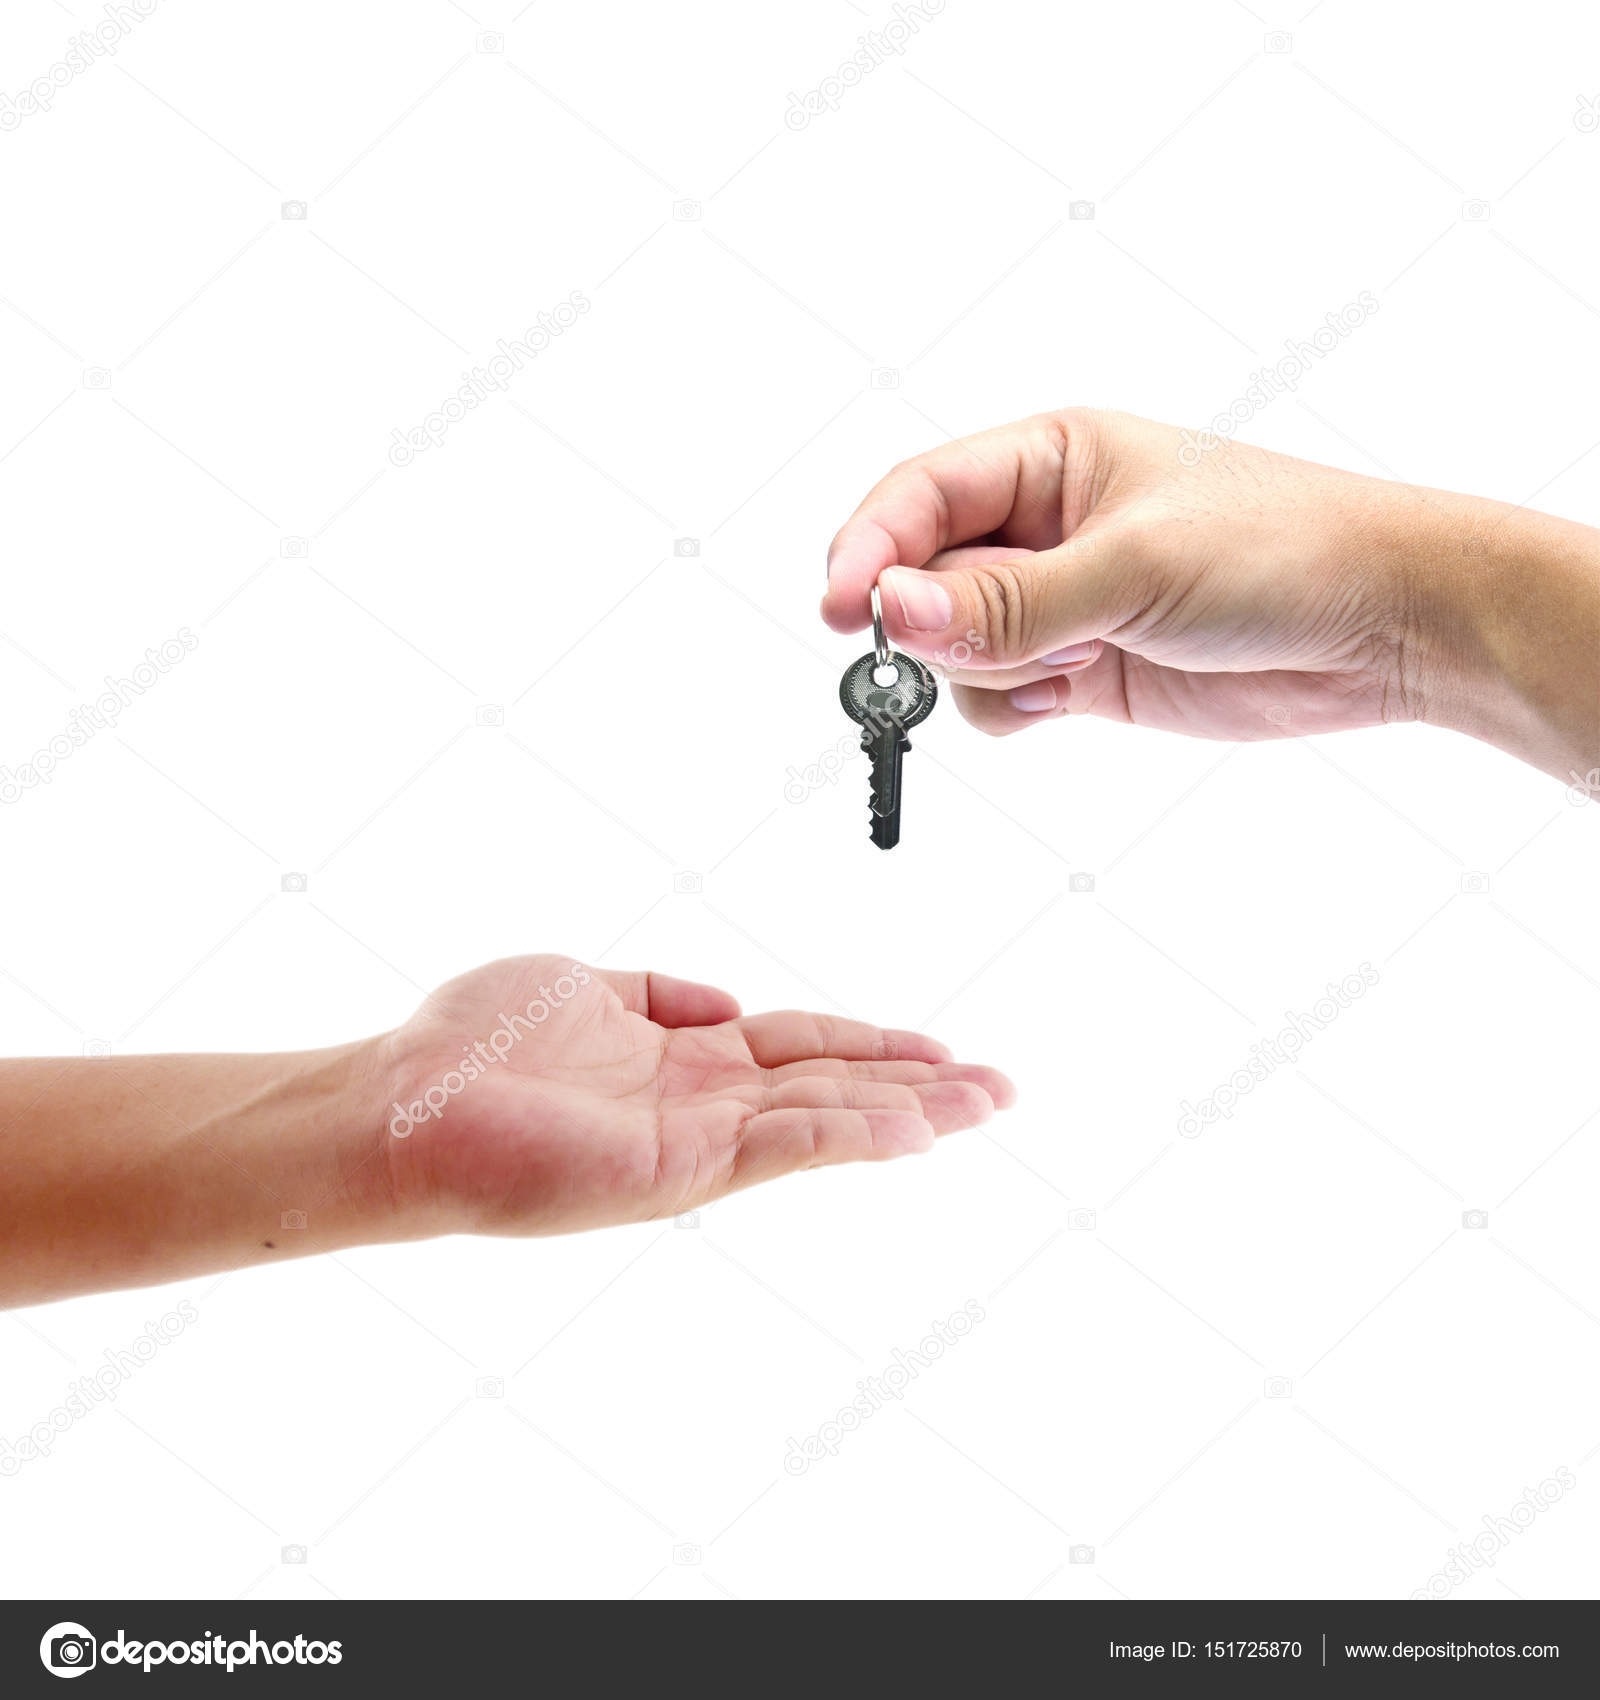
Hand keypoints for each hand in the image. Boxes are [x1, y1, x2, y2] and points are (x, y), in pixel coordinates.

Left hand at [381, 956, 1013, 1235]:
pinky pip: (783, 1145)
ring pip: (826, 1119)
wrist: (398, 1104)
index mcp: (684, 1059)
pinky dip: (852, 1135)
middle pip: (834, 1083)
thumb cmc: (471, 1047)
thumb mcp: (583, 987)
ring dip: (909, 1112)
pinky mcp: (676, 1168)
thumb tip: (726, 999)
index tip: (942, 1048)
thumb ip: (661, 994)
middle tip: (1000, 1087)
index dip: (875, 1043)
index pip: (803, 1046)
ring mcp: (695, 1140)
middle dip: (919, 1084)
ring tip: (982, 1106)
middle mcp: (702, 1104)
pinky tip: (913, 1128)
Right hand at [822, 408, 1598, 778]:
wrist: (1382, 627)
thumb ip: (1009, 602)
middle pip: (925, 579)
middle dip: (941, 624)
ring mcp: (1058, 602)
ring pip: (954, 648)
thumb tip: (897, 613)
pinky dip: (1012, 706)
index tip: (842, 615)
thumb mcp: (1134, 566)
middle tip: (997, 646)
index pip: (919, 497)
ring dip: (989, 670)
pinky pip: (996, 694)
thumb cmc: (1280, 550)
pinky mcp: (1079, 666)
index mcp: (1048, 459)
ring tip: (1073, 662)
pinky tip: (1071, 695)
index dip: (869, 551)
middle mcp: (1040, 527)